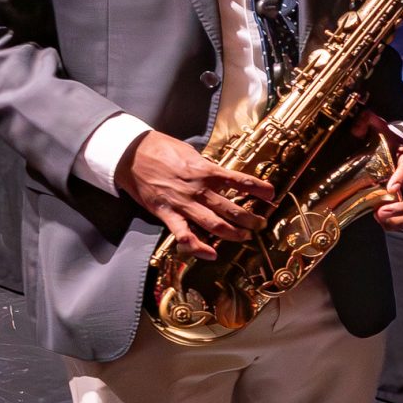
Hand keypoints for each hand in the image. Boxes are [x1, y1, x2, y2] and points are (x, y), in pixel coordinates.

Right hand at [119, 131, 272, 259]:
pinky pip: (184, 234)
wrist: (130, 153)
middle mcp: (198, 189)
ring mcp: (182, 203)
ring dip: (232, 233)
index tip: (272, 194)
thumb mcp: (190, 153)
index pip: (239, 180)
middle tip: (261, 223)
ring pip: (213, 223)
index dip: (258, 188)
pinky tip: (211, 253)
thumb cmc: (160, 149)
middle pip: (230, 208)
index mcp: (206, 171)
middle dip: (249, 218)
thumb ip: (207, 166)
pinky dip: (198, 246)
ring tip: (245, 237)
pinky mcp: (166, 213)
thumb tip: (221, 173)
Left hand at [354, 111, 402, 229]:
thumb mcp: (376, 128)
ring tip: (381, 218)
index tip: (391, 187)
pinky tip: (384, 222)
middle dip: (402, 205)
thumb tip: (361, 120)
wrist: (392, 149)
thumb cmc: (385, 141)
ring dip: (402, 217)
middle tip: (381, 210)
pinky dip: (400, 223)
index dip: (402, 177)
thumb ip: (366, 122)